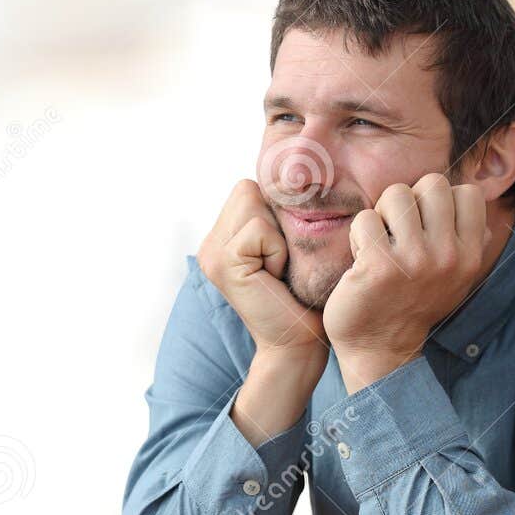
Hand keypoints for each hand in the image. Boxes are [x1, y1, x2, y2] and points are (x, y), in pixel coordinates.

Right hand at [198, 180, 326, 363]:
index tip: (282, 254)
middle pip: (248, 189)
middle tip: (279, 262)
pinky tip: (273, 278)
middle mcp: (210, 243)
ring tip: (277, 270)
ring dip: (277, 236)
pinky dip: (276, 250)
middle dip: (274, 220)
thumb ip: (276, 215)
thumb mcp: (289, 245)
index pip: (248, 187)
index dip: (276, 212)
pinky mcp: (222, 263)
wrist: (299, 342)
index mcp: (223, 237)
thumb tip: (294, 172)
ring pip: (253, 203)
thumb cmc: (304, 296)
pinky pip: (258, 228)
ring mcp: (211, 253)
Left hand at [323, 174, 489, 393]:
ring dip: (380, 215)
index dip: (440, 200)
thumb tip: (472, 198)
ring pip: (396, 194)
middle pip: (432, 183)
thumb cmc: (411, 302)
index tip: (425, 225)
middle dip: (409, 200)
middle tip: (397, 230)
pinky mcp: (380, 265)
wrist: (380, 348)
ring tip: (379, 244)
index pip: (468, 193)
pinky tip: (361, 259)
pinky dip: (357, 234)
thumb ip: (467, 238)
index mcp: (470, 256)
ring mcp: (415, 260)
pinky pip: (365, 219)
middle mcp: (449, 257)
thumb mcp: (454, 276)